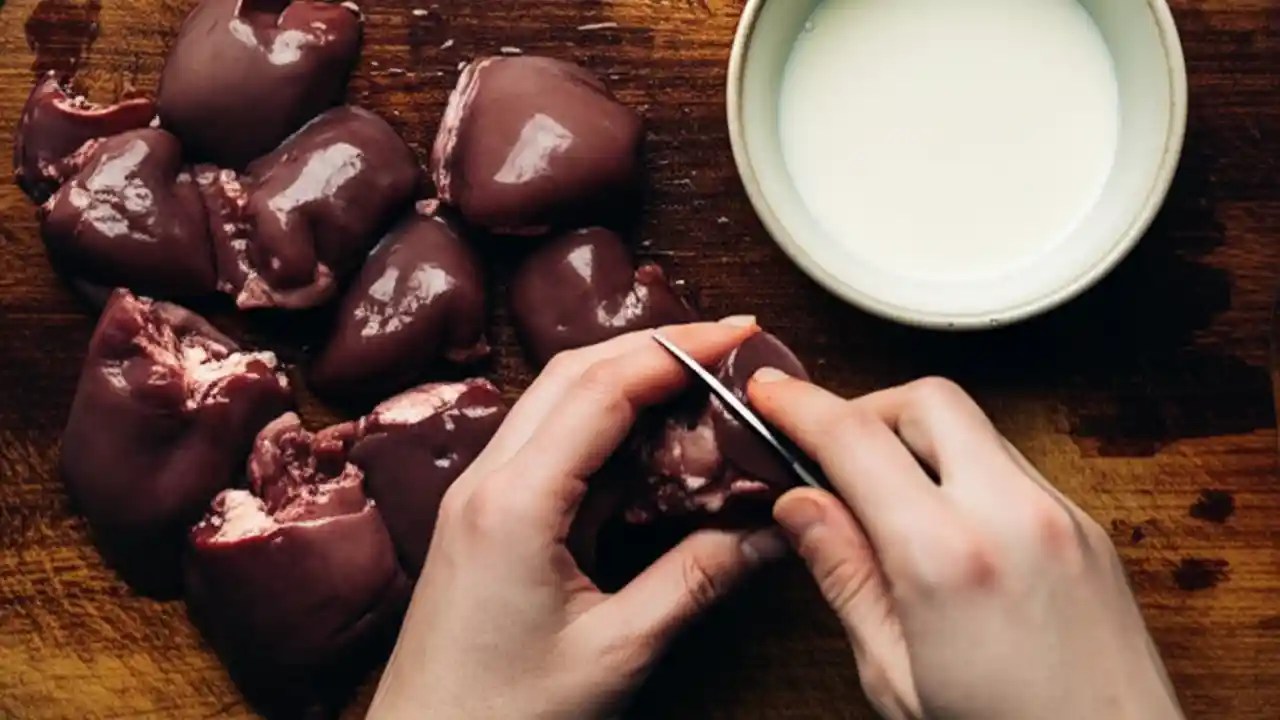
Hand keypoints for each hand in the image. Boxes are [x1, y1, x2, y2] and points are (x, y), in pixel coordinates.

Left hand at [367, 318, 788, 719]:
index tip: (741, 335)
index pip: (602, 389)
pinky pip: (550, 445)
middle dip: (655, 346)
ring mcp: (479, 495)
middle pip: (574, 373)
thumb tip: (775, 528)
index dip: (677, 351)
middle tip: (731, 344)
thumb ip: (698, 579)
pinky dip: (606, 426)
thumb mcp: (616, 651)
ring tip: (703, 381)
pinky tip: (652, 441)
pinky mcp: (485, 518)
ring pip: (558, 400)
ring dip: (629, 378)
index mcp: (515, 502)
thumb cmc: (503, 717)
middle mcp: (486, 480)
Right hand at [748, 373, 1182, 719]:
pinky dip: (964, 470)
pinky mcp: (1087, 528)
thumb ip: (845, 576)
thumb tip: (800, 506)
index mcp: (948, 557)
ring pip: (975, 426)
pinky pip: (1011, 465)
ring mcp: (1061, 516)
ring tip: (886, 499)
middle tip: (830, 453)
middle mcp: (1013, 515)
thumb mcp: (894, 675)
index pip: (855, 438)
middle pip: (928, 400)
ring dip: (918, 440)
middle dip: (868, 410)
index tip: (769, 394)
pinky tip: (943, 523)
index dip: (799, 405)